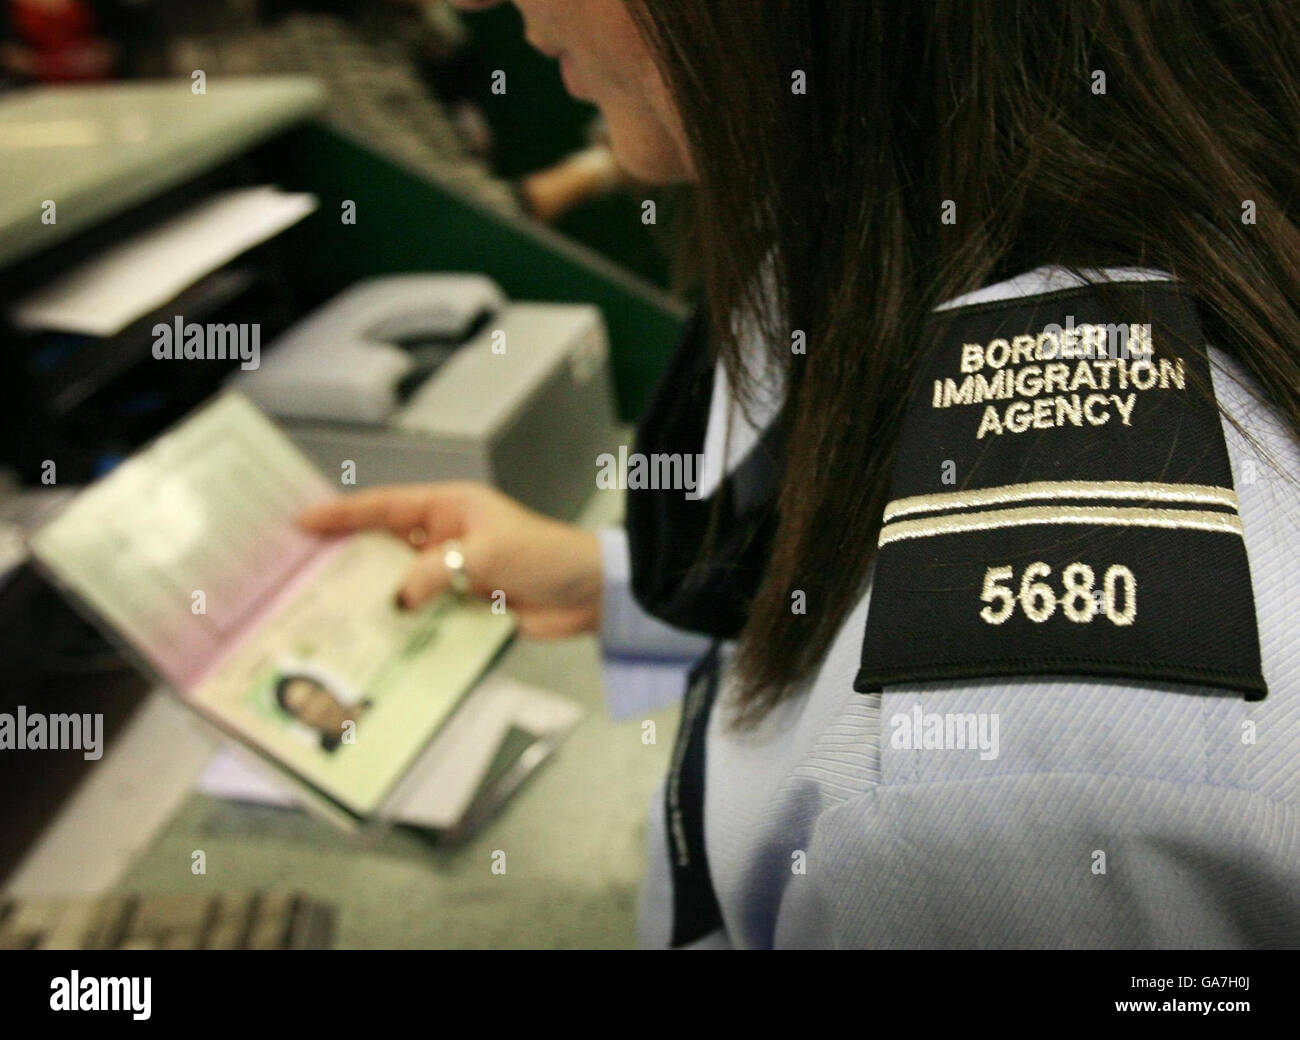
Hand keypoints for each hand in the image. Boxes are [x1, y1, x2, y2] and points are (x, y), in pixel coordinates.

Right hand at [297, 482, 602, 638]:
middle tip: (302, 575)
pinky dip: (404, 628)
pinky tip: (377, 643)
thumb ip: (438, 571)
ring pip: (400, 585)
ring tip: (329, 615)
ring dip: (374, 599)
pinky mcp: (463, 608)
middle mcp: (445, 540)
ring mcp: (454, 575)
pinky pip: (423, 616)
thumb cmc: (548, 556)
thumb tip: (398, 598)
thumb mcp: (489, 553)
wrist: (590, 595)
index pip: (386, 507)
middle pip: (384, 547)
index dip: (343, 514)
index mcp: (450, 509)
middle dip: (347, 559)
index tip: (303, 521)